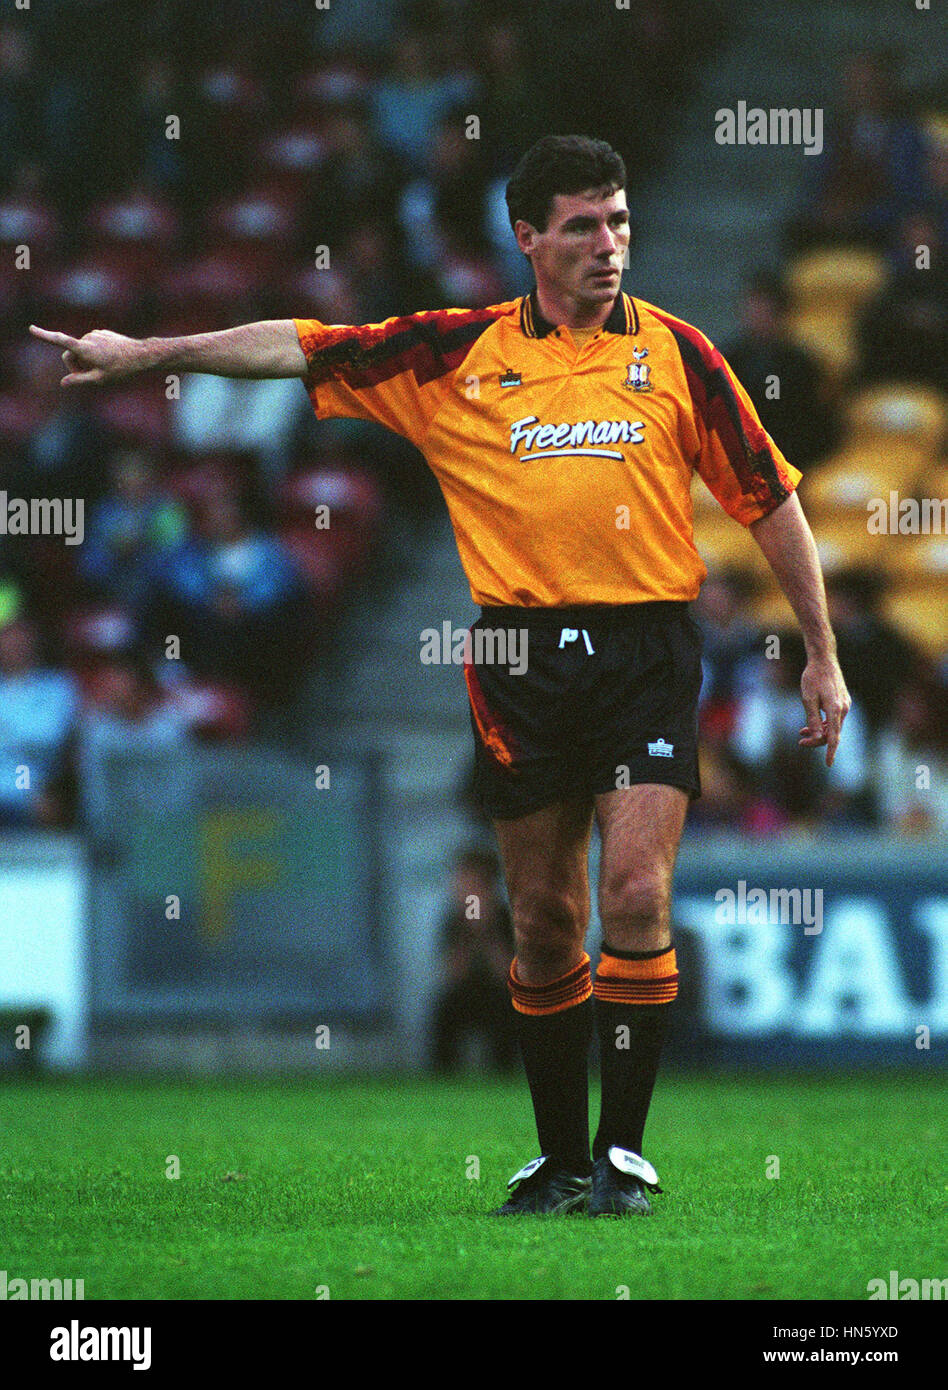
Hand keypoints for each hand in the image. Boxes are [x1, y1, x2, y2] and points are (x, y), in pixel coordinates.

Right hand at [29, 324, 144, 386]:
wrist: (141, 354)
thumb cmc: (121, 369)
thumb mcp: (100, 379)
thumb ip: (80, 380)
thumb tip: (63, 383)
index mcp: (85, 348)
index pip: (61, 341)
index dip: (45, 336)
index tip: (31, 329)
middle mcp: (88, 338)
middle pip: (70, 353)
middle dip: (75, 365)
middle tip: (90, 376)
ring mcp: (95, 334)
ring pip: (80, 349)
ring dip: (85, 359)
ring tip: (103, 366)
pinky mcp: (101, 333)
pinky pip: (90, 344)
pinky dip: (93, 353)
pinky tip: (108, 358)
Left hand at [798, 654, 850, 766]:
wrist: (823, 660)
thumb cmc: (812, 678)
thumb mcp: (807, 699)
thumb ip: (813, 719)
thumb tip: (817, 738)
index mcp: (835, 709)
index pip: (834, 736)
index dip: (830, 751)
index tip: (828, 764)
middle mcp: (844, 708)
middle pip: (833, 733)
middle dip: (817, 740)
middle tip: (800, 742)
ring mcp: (845, 705)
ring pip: (833, 726)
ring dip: (819, 731)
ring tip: (802, 733)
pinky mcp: (843, 701)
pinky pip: (834, 718)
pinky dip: (823, 723)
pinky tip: (811, 724)